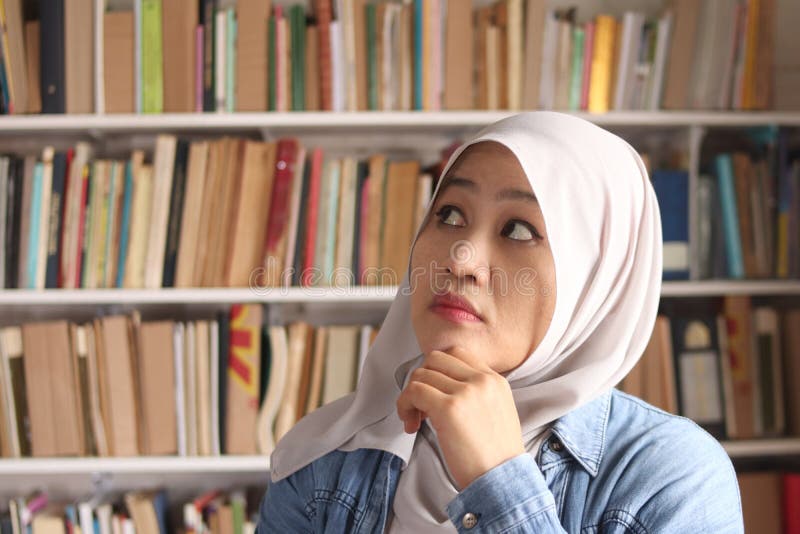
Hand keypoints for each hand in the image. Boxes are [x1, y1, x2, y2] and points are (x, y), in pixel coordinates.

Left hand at [396, 346, 525, 489]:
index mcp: (494, 380)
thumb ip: (475, 392)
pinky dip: (405, 406)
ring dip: (410, 396)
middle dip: (421, 379)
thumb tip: (440, 385)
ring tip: (415, 420)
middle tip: (420, 406)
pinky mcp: (449, 408)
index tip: (432, 393)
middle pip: (434, 359)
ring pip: (421, 375)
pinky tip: (411, 425)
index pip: (456, 354)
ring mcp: (465, 392)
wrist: (502, 480)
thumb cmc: (495, 456)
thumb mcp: (496, 411)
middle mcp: (481, 380)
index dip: (437, 371)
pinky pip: (414, 392)